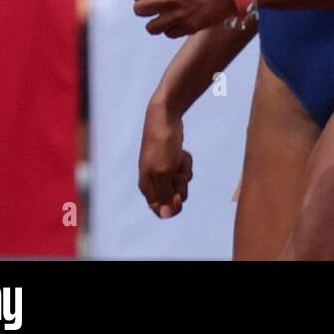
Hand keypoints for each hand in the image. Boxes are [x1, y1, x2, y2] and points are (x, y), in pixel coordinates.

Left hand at [131, 0, 235, 36]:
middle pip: (139, 11)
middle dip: (142, 10)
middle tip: (152, 9)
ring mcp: (180, 14)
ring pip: (151, 27)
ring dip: (154, 24)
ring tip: (162, 19)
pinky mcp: (190, 27)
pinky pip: (168, 34)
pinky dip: (170, 30)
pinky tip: (177, 23)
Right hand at [138, 103, 191, 218]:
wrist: (165, 118)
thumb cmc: (162, 146)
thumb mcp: (164, 172)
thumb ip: (165, 194)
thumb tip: (166, 215)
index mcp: (147, 187)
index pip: (160, 210)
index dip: (172, 206)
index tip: (179, 195)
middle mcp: (154, 181)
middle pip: (174, 197)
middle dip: (180, 185)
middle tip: (177, 171)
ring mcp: (163, 170)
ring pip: (181, 183)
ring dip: (184, 171)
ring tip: (178, 158)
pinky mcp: (172, 161)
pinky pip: (184, 169)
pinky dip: (185, 162)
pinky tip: (181, 152)